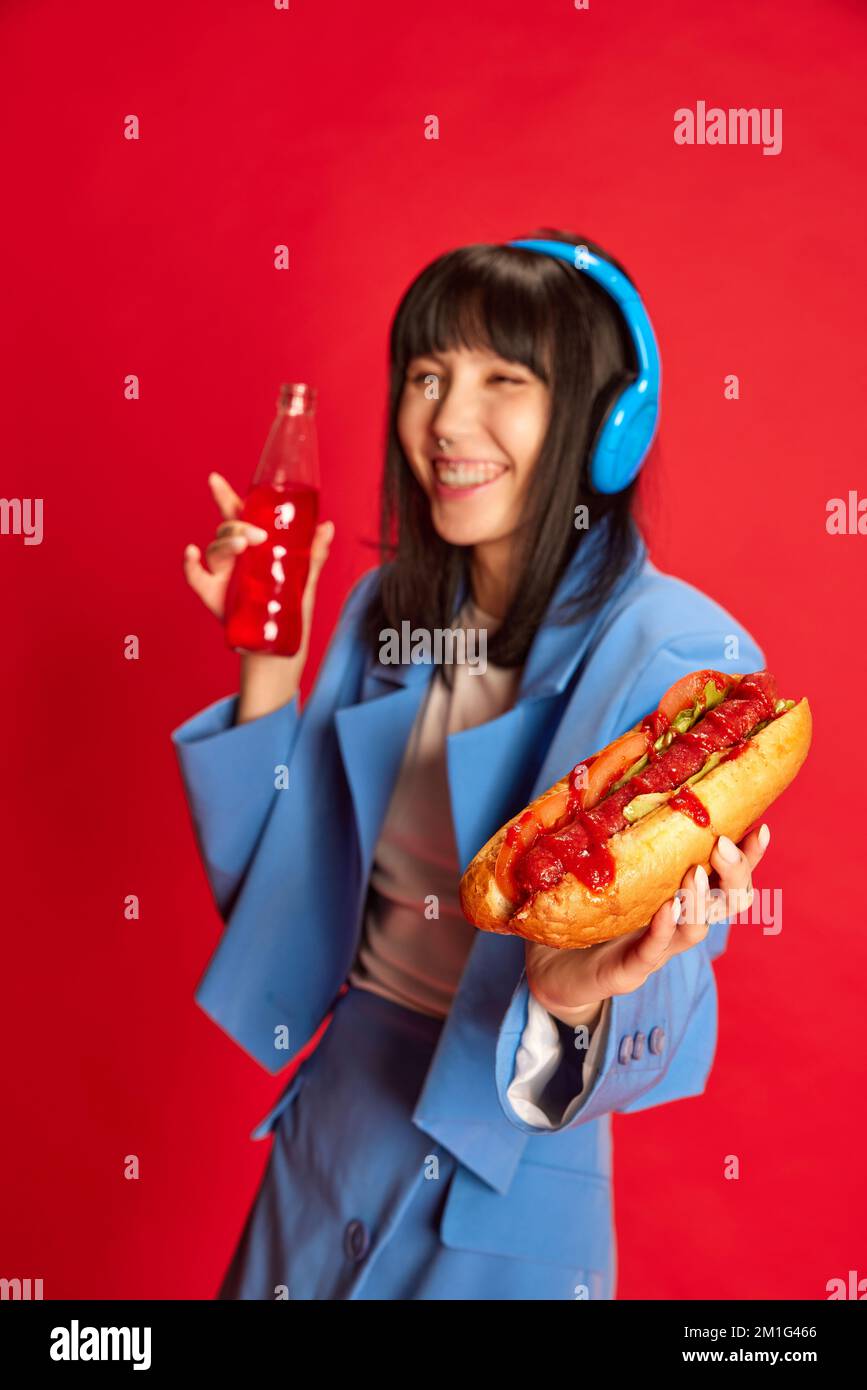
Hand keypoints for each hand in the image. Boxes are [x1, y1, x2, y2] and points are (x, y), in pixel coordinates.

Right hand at [182, 470, 333, 638]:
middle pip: (226, 529)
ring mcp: (222, 574)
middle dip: (237, 525)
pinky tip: (191, 552)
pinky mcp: (213, 594)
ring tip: (242, 546)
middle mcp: (235, 556)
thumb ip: (314, 553)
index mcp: (254, 546)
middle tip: (258, 536)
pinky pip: (194, 576)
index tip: (215, 479)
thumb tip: (327, 527)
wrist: (278, 644)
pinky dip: (189, 564)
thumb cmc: (289, 608)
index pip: (238, 515)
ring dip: (224, 542)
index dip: (225, 496)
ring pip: (214, 548)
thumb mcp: (304, 578)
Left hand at [525, 823, 771, 1028]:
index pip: (727, 876)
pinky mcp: (628, 970)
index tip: (761, 827)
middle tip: (725, 845)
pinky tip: (664, 911)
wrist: (553, 965)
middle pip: (727, 903)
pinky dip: (661, 931)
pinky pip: (652, 952)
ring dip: (699, 900)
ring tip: (695, 872)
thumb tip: (626, 766)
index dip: (750, 857)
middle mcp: (677, 921)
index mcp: (679, 893)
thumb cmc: (584, 907)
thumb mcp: (609, 862)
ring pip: (696, 929)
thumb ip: (622, 827)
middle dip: (735, 874)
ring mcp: (656, 948)